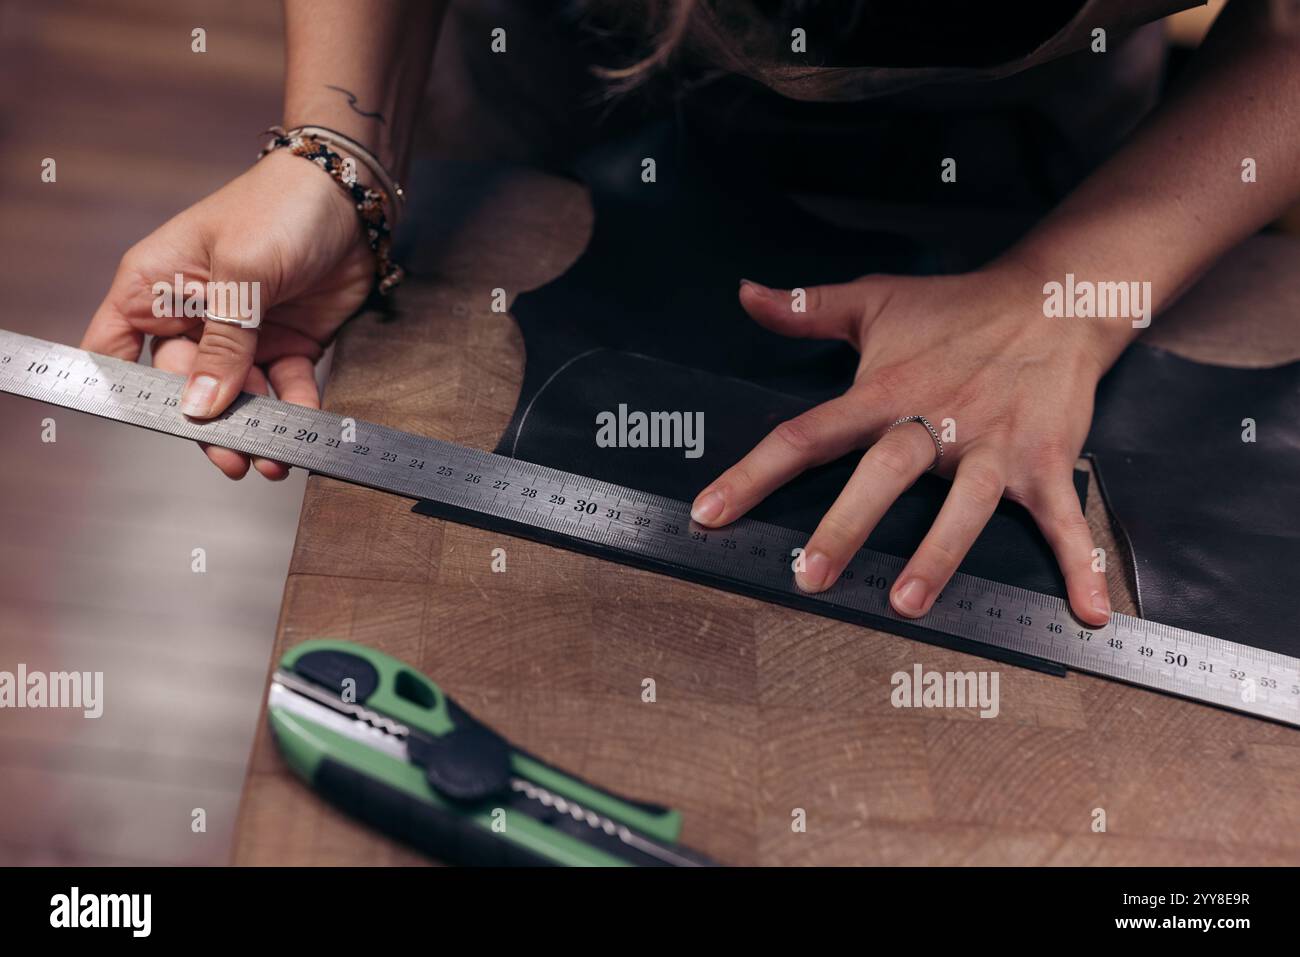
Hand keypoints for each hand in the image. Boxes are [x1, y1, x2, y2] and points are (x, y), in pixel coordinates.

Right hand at [80, 148, 375, 478]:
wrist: (353, 196)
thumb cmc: (281, 208)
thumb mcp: (243, 275)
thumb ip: (224, 344)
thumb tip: (201, 405)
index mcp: (156, 286)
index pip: (118, 348)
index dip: (128, 390)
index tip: (151, 425)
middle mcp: (194, 314)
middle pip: (185, 386)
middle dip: (208, 424)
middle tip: (232, 457)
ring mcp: (243, 332)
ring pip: (237, 395)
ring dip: (254, 427)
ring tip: (271, 458)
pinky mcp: (287, 341)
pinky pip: (284, 386)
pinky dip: (294, 408)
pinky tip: (304, 426)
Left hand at [690, 264, 1113, 626]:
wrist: (1054, 298)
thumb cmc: (954, 310)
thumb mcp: (875, 301)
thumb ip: (807, 308)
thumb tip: (745, 294)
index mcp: (884, 393)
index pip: (806, 433)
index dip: (754, 473)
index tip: (710, 513)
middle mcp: (934, 421)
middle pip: (883, 473)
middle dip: (846, 524)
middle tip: (810, 575)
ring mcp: (993, 445)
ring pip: (964, 503)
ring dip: (938, 552)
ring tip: (907, 601)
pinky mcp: (1045, 461)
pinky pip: (1063, 517)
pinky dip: (1079, 562)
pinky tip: (1087, 611)